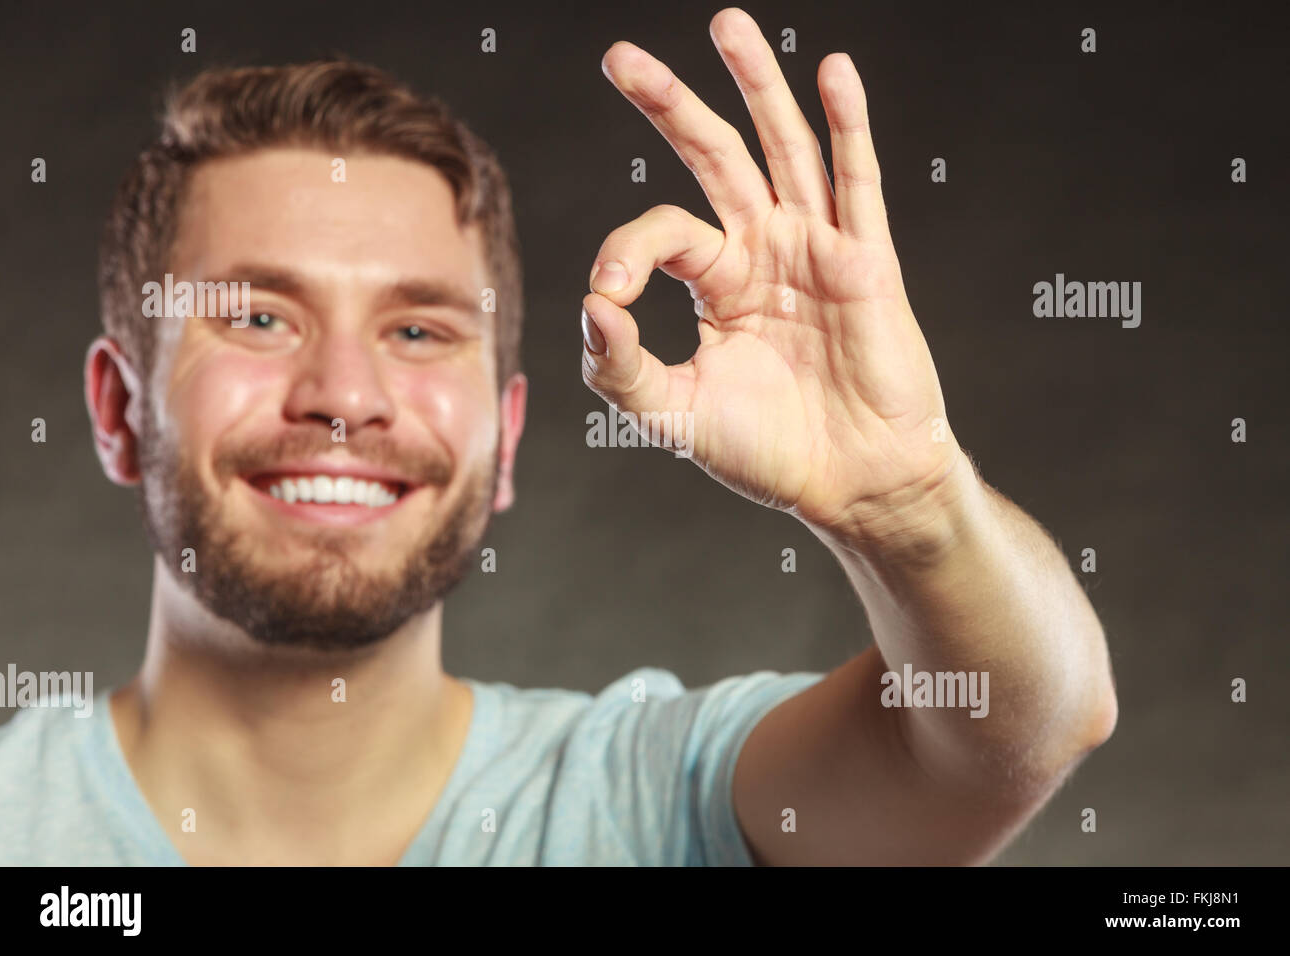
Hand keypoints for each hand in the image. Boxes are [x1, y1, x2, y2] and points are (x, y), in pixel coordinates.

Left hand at [582, 8, 964, 546]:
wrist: (852, 485)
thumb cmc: (768, 452)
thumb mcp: (674, 414)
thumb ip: (620, 368)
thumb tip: (590, 306)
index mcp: (718, 281)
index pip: (661, 232)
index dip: (625, 252)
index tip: (609, 298)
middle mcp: (765, 251)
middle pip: (715, 158)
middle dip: (669, 105)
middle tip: (620, 56)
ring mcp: (817, 248)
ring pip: (784, 149)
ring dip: (758, 86)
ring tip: (727, 25)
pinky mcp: (867, 262)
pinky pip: (858, 182)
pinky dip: (847, 126)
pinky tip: (831, 71)